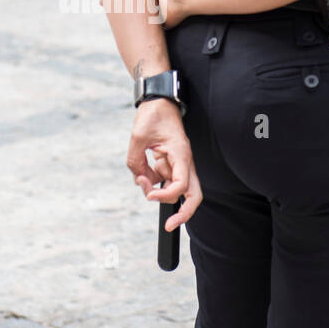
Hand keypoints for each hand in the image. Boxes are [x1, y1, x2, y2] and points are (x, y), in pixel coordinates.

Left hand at [126, 98, 201, 231]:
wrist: (159, 101)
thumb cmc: (153, 115)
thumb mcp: (137, 137)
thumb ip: (135, 162)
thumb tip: (138, 180)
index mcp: (181, 154)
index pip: (182, 185)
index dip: (165, 195)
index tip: (149, 194)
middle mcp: (184, 161)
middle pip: (194, 194)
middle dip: (183, 213)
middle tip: (169, 225)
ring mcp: (179, 163)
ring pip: (176, 188)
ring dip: (158, 191)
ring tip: (141, 179)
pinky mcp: (171, 162)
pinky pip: (165, 179)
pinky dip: (153, 182)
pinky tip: (142, 174)